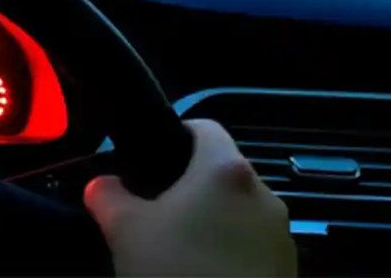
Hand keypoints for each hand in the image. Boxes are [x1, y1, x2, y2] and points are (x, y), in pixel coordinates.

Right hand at [85, 119, 295, 276]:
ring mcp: (282, 234)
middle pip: (221, 173)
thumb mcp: (122, 229)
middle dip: (190, 188)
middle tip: (156, 213)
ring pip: (238, 211)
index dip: (175, 135)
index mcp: (224, 170)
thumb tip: (102, 185)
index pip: (204, 127)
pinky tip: (204, 273)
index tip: (152, 160)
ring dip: (212, 221)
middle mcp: (264, 194)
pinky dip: (230, 252)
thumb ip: (107, 195)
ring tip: (180, 251)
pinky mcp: (288, 268)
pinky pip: (252, 245)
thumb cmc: (175, 269)